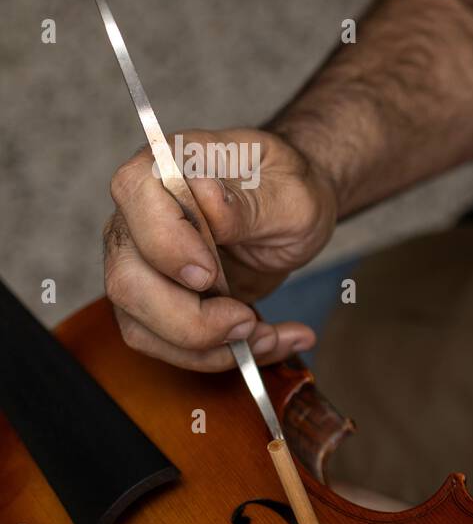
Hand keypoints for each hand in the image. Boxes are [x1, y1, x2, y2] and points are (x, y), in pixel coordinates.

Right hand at [103, 127, 337, 370]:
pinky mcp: (157, 302)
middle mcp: (139, 217)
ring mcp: (141, 263)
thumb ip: (247, 202)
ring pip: (141, 325)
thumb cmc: (289, 191)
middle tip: (247, 322)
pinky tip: (269, 342)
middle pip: (128, 281)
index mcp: (166, 166)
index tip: (208, 275)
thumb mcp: (290, 194)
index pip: (134, 195)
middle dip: (189, 320)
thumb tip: (206, 196)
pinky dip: (219, 357)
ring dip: (209, 348)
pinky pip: (168, 345)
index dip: (166, 244)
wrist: (293, 214)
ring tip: (270, 336)